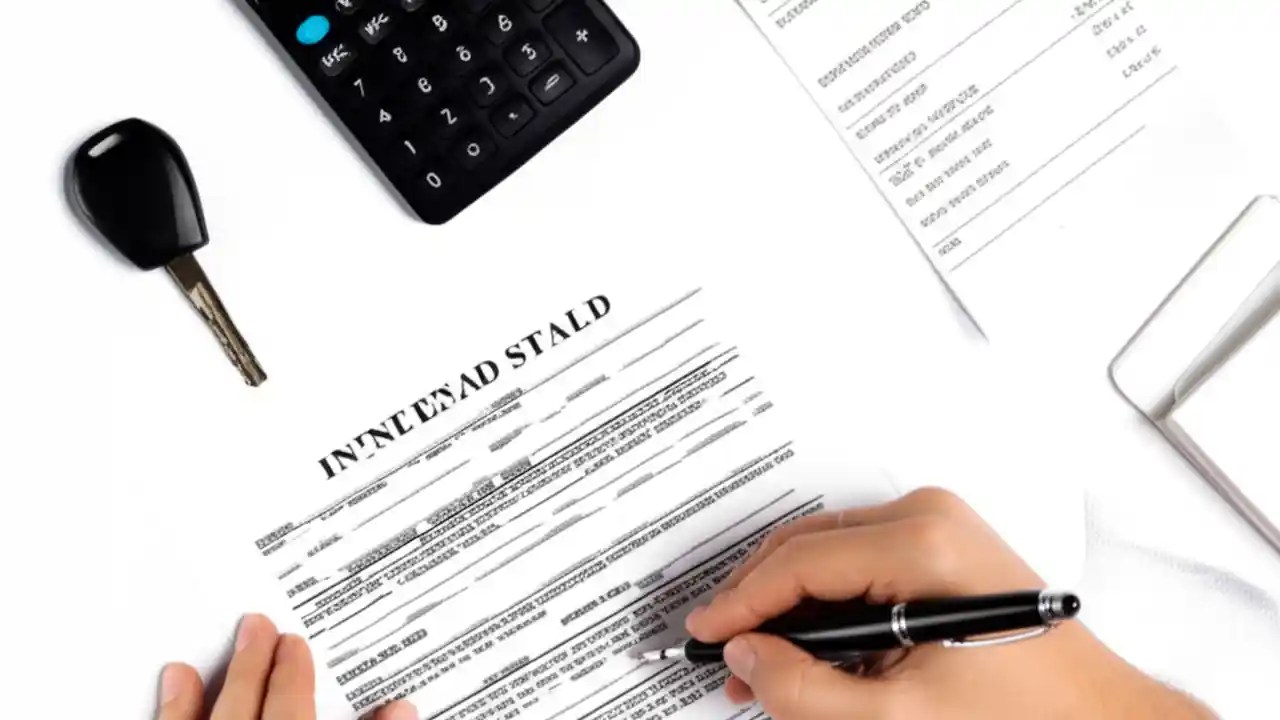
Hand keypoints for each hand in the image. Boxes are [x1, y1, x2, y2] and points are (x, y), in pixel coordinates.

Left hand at [156, 614, 417, 719]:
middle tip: (255, 627)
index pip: (292, 709)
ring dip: (195, 698)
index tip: (295, 645)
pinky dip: (168, 717)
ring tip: (184, 666)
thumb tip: (401, 709)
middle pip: (245, 708)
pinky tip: (167, 695)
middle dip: (251, 666)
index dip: (293, 676)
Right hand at [686, 488, 1214, 719]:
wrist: (1099, 719)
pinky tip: (810, 650)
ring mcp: (937, 527)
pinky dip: (826, 607)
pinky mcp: (941, 547)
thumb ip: (804, 691)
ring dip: (789, 609)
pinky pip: (858, 566)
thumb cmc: (1024, 716)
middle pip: (807, 549)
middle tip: (726, 656)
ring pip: (827, 556)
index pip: (798, 563)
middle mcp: (929, 518)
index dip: (740, 604)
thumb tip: (746, 658)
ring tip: (763, 666)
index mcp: (922, 545)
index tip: (704, 636)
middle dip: (759, 605)